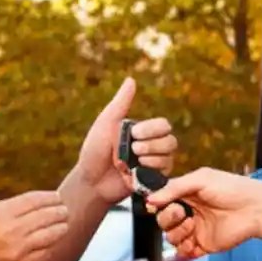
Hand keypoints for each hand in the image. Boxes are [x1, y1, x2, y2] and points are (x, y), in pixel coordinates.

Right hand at [0, 191, 68, 260]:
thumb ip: (9, 210)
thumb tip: (34, 208)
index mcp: (1, 212)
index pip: (35, 200)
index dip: (49, 198)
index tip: (56, 197)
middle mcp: (12, 230)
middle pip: (47, 216)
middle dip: (59, 212)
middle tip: (64, 211)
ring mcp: (18, 250)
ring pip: (51, 236)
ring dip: (60, 229)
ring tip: (64, 225)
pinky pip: (44, 255)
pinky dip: (50, 248)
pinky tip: (52, 244)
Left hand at [75, 77, 177, 202]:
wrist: (90, 180)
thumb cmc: (94, 151)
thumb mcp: (106, 123)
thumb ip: (121, 103)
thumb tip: (131, 79)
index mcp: (142, 132)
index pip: (163, 125)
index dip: (152, 129)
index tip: (134, 133)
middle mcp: (151, 147)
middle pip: (171, 140)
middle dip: (153, 144)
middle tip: (134, 148)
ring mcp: (153, 164)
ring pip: (169, 156)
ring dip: (152, 157)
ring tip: (134, 162)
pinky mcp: (153, 180)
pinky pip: (165, 173)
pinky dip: (153, 170)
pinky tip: (138, 172)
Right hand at [146, 168, 261, 256]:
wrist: (254, 209)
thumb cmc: (231, 188)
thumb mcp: (201, 179)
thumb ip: (174, 188)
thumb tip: (150, 199)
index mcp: (186, 195)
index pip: (162, 202)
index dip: (157, 205)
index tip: (158, 204)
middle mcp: (189, 212)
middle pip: (163, 221)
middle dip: (167, 218)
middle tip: (181, 212)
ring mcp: (195, 230)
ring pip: (171, 237)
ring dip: (176, 233)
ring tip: (191, 225)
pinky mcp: (203, 245)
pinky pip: (184, 252)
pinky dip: (184, 249)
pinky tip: (193, 241)